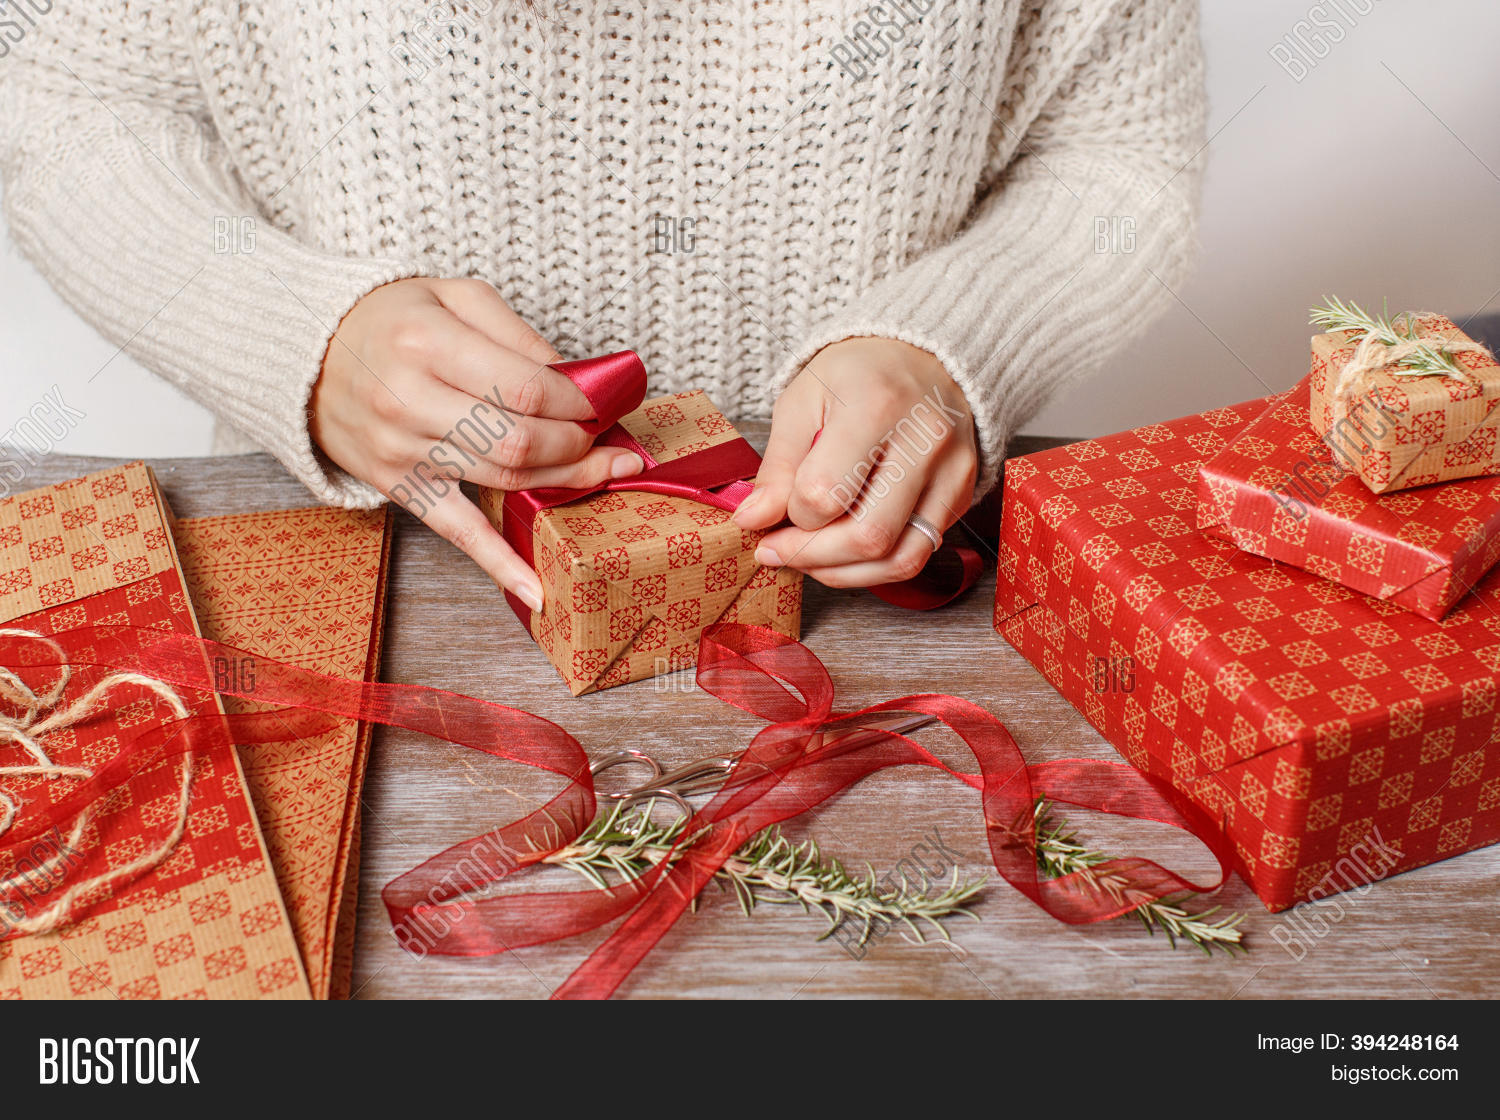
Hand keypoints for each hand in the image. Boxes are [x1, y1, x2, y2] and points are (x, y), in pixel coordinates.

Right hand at [310, 277, 642, 609]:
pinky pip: (456, 532)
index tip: (601, 400)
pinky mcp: (397, 486)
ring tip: (602, 471)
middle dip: (577, 443)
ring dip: (564, 480)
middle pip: (518, 439)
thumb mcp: (453, 296)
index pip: (524, 386)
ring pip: (503, 479)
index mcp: (426, 342)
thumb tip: (577, 378)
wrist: (307, 355)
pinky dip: (498, 564)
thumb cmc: (392, 320)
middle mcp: (408, 399)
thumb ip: (516, 334)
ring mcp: (400, 450)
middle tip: (605, 437)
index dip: (576, 401)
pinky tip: (537, 590)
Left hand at [732, 337, 976, 585]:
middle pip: (868, 536)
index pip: (826, 493)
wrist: (924, 356)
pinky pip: (918, 555)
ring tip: (807, 560)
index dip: (790, 516)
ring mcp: (952, 473)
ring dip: (842, 573)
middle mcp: (925, 442)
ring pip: (899, 559)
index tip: (768, 515)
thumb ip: (778, 466)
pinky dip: (873, 570)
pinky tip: (842, 557)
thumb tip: (753, 520)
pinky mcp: (961, 495)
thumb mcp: (803, 401)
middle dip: (811, 557)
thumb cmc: (857, 376)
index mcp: (876, 406)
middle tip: (777, 551)